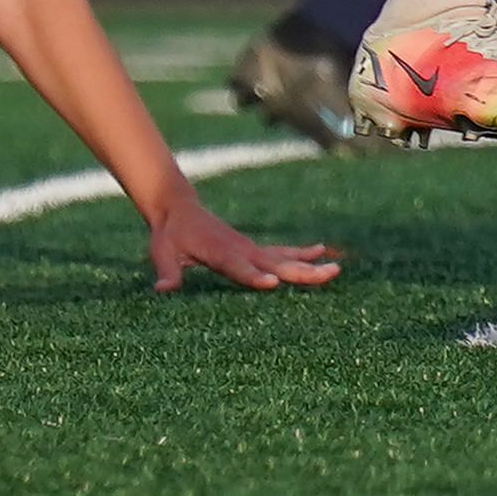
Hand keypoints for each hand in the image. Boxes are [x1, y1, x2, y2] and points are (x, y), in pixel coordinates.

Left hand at [145, 189, 339, 293]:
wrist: (177, 207)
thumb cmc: (169, 234)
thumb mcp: (161, 252)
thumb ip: (166, 272)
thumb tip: (161, 291)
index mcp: (219, 253)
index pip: (238, 268)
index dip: (254, 276)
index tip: (272, 283)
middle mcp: (240, 249)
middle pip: (274, 263)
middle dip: (300, 271)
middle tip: (328, 273)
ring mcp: (249, 248)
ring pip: (284, 258)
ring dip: (309, 264)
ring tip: (335, 269)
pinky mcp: (253, 248)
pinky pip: (280, 252)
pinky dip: (300, 253)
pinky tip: (322, 252)